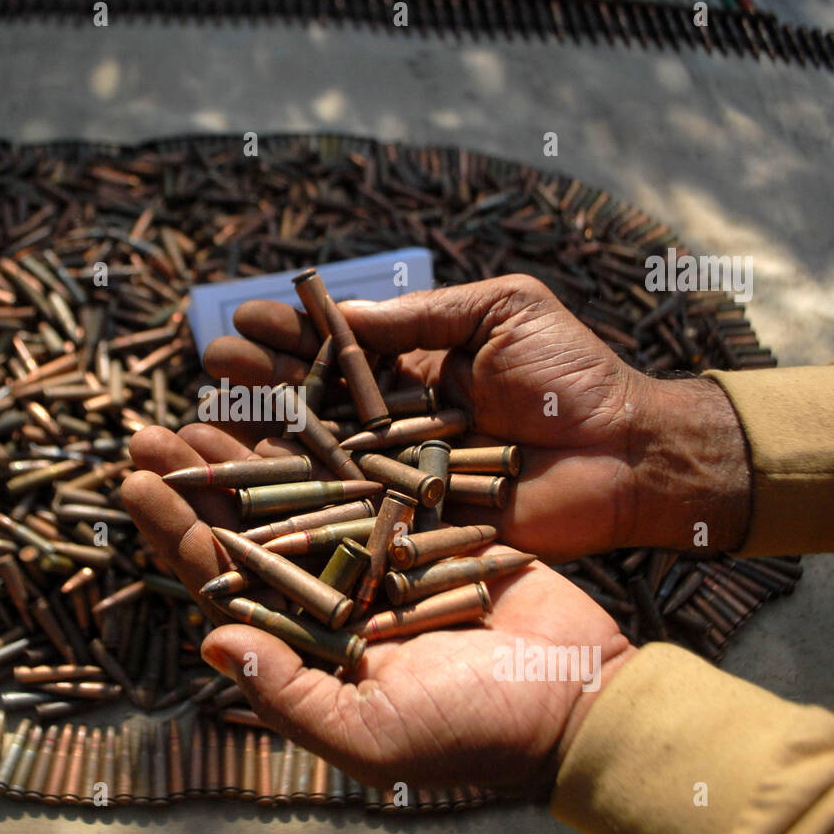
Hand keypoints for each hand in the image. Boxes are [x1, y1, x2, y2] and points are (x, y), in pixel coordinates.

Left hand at [121, 424, 634, 792]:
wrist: (581, 698)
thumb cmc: (477, 732)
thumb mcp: (373, 734)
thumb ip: (288, 690)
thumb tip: (209, 638)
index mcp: (305, 644)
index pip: (222, 578)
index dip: (174, 529)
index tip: (131, 480)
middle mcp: (330, 597)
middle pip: (246, 526)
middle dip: (196, 478)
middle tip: (146, 428)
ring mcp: (374, 557)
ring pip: (296, 492)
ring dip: (249, 450)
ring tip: (203, 403)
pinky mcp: (424, 525)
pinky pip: (363, 474)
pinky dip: (327, 440)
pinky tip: (291, 404)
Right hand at [204, 274, 750, 559]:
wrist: (626, 453)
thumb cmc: (573, 374)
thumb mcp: (501, 312)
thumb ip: (420, 318)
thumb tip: (338, 316)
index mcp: (418, 366)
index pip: (337, 348)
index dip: (289, 333)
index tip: (242, 317)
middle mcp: (399, 420)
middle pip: (314, 400)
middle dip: (261, 381)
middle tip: (211, 363)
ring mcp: (401, 472)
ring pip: (318, 453)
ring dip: (260, 436)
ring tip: (207, 419)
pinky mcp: (412, 521)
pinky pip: (346, 508)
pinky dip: (296, 498)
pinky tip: (248, 482)